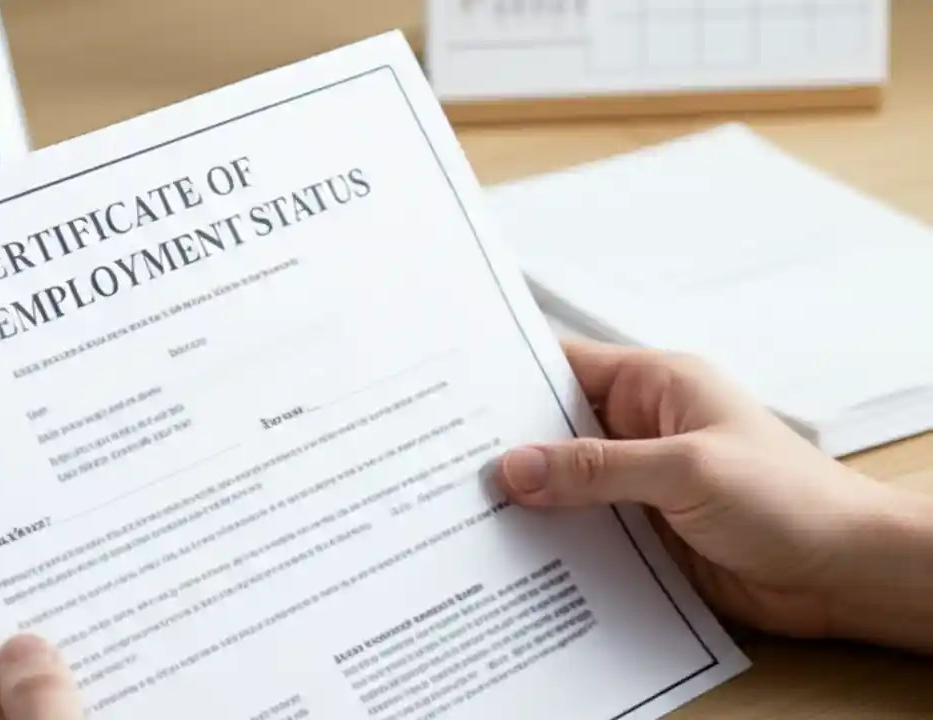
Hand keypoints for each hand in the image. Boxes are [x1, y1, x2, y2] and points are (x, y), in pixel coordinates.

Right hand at [495, 339, 932, 652]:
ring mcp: (640, 481)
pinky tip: (517, 554)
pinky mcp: (643, 530)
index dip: (510, 377)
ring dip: (528, 500)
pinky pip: (583, 528)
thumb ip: (597, 468)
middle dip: (506, 447)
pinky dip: (552, 540)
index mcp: (657, 385)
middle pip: (554, 429)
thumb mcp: (687, 472)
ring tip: (465, 513)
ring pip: (564, 484)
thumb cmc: (791, 499)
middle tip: (443, 464)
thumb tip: (517, 467)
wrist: (846, 573)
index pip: (565, 366)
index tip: (454, 394)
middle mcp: (642, 427)